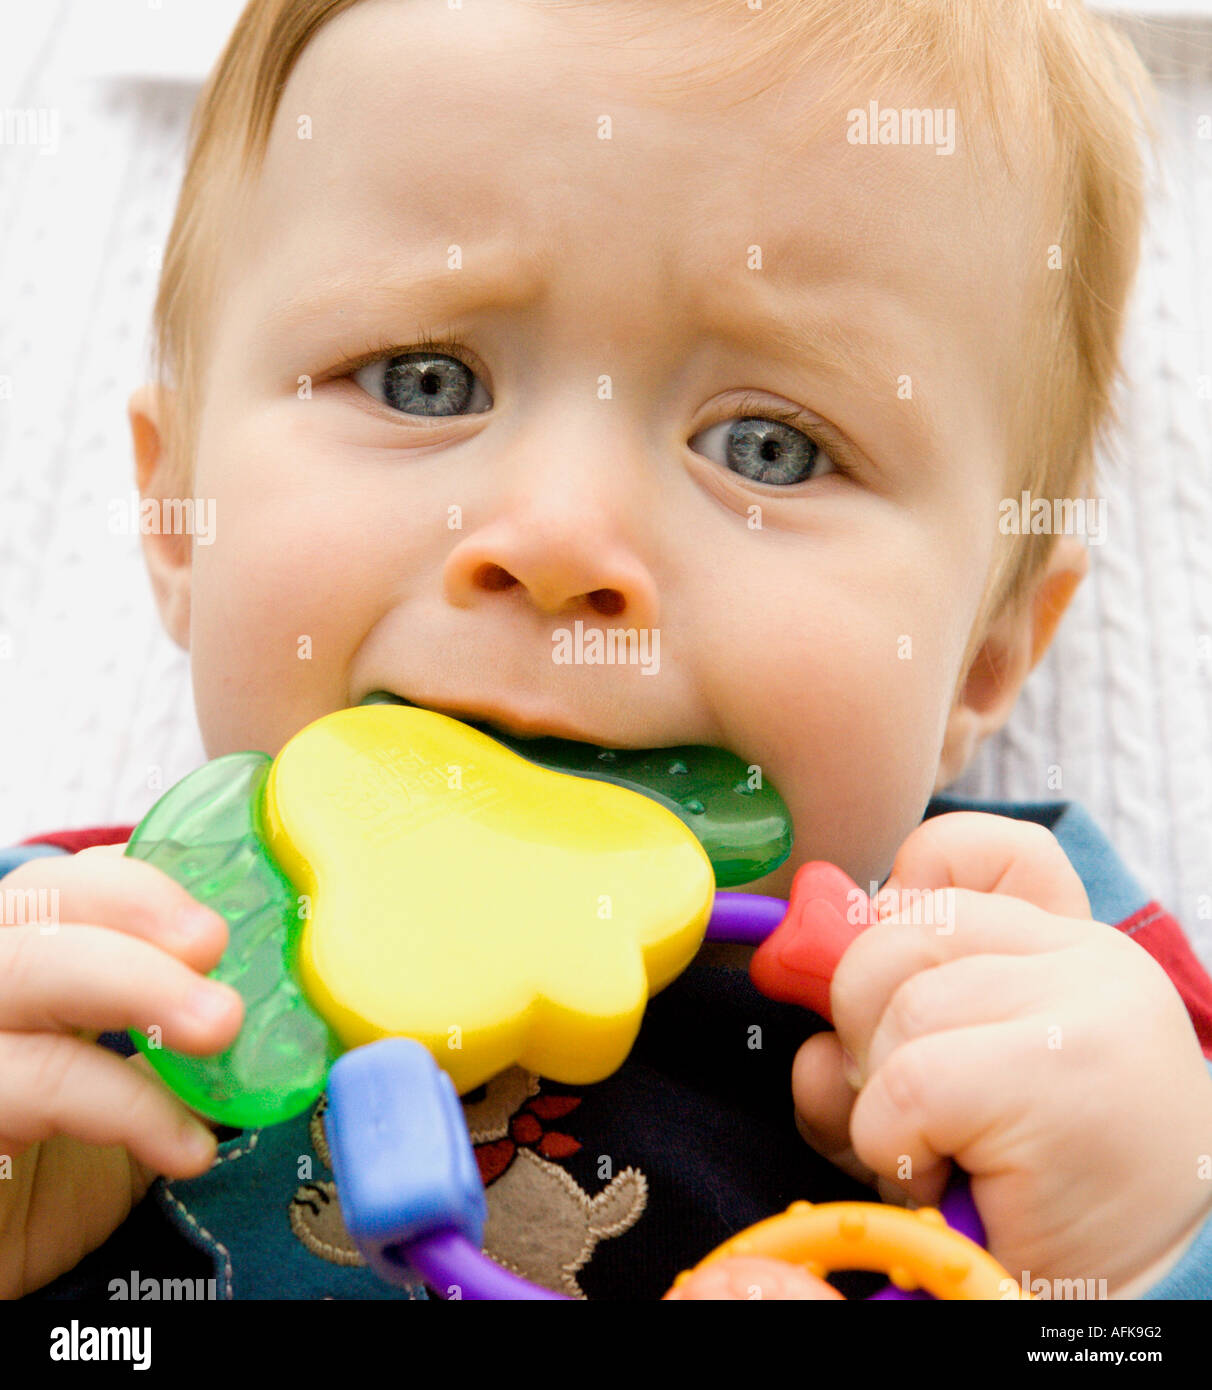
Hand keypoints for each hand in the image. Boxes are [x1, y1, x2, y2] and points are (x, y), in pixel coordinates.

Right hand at [0, 844, 242, 1296]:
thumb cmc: (66, 1160)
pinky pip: (34, 1083)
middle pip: (35, 896)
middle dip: (136, 907)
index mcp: (32, 953)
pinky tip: (185, 1145)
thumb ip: (186, 1023)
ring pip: (26, 969)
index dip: (140, 881)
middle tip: (215, 943)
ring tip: (219, 1023)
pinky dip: (125, 1105)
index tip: (218, 914)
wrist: (3, 1259)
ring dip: (135, 985)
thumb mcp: (139, 1078)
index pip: (73, 878)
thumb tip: (298, 992)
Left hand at [791, 812, 1211, 1295]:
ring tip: (939, 1152)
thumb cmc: (1031, 1184)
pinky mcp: (1061, 1069)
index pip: (964, 850)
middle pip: (895, 932)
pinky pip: (906, 1085)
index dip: (891, 905)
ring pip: (897, 1011)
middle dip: (860, 1026)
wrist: (1144, 1286)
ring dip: (880, 1105)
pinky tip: (944, 1177)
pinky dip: (892, 1145)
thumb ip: (886, 1010)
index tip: (887, 990)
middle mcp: (1084, 955)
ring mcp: (1083, 1004)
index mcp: (1062, 942)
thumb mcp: (952, 1071)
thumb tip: (798, 979)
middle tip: (905, 1104)